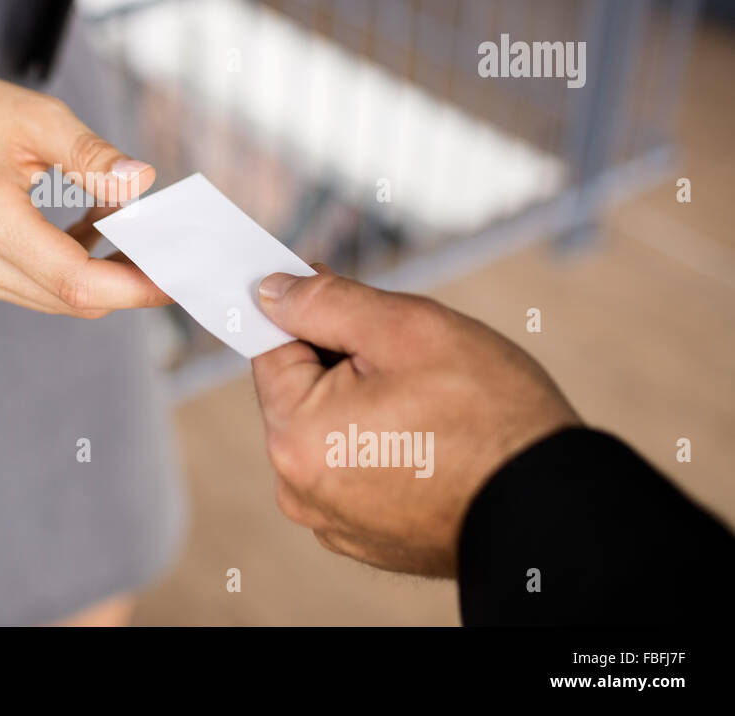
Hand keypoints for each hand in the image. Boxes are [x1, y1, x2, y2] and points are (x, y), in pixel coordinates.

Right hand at [0, 68, 170, 316]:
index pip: (75, 280)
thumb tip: (142, 183)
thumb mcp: (37, 117)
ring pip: (58, 299)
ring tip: (127, 224)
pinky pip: (39, 289)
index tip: (176, 276)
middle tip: (168, 245)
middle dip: (128, 280)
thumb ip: (92, 156)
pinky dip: (74, 268)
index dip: (134, 286)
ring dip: (103, 272)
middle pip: (72, 298)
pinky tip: (91, 228)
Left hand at [250, 268, 580, 575]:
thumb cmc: (490, 416)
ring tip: (430, 403)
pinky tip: (433, 441)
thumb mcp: (405, 329)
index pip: (271, 348)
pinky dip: (383, 447)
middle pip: (301, 391)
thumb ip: (324, 302)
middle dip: (344, 360)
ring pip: (331, 429)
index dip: (306, 311)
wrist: (558, 509)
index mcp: (295, 438)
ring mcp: (332, 520)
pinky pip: (356, 469)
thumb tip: (270, 291)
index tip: (337, 291)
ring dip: (365, 402)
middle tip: (410, 357)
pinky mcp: (365, 537)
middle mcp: (299, 488)